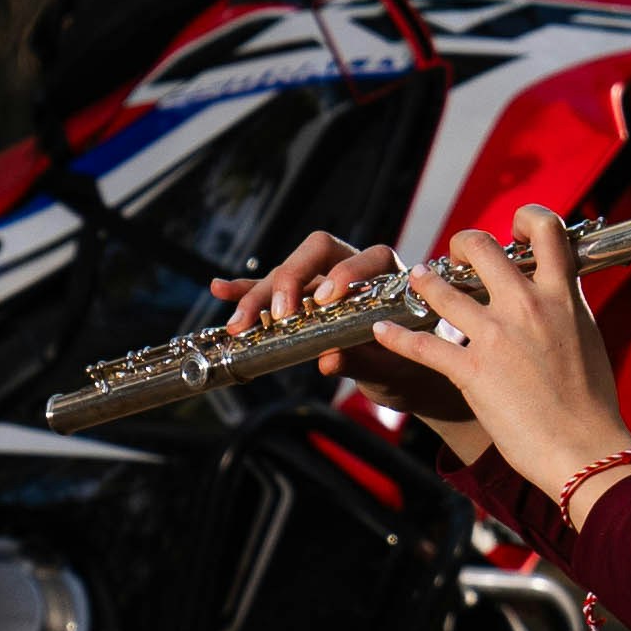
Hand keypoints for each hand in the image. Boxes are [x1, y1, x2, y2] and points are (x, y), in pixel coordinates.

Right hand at [210, 234, 479, 449]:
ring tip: (239, 322)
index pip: (367, 257)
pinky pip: (270, 290)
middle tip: (279, 314)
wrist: (408, 376)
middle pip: (316, 254)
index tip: (328, 298)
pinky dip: (246, 290)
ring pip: (288, 274)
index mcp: (388, 276)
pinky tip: (220, 289)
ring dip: (260, 296)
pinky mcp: (300, 300)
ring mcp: (323, 281)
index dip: (347, 272)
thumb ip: (365, 360)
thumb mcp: (394, 368)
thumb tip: (328, 360)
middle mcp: (353, 268)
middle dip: (292, 280)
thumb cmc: (410, 364)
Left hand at [376, 206, 630, 510]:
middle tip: (455, 260)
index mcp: (562, 295)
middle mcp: (526, 305)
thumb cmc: (592, 403)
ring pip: (440, 288)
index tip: (512, 231)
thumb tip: (558, 297)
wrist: (585, 448)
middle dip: (460, 244)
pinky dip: (394, 337)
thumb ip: (566, 310)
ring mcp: (496, 335)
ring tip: (416, 281)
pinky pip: (420, 344)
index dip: (525, 218)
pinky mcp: (472, 370)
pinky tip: (381, 330)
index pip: (546, 228)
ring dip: (422, 282)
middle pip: (479, 245)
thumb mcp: (587, 338)